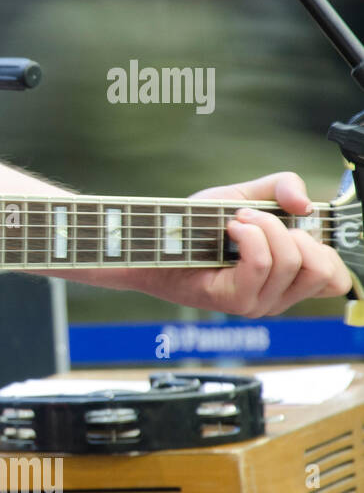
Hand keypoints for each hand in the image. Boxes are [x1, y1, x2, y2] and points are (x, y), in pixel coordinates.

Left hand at [133, 172, 350, 316]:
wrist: (156, 240)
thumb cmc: (198, 225)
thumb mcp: (247, 195)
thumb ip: (282, 188)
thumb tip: (306, 206)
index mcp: (289, 281)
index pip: (336, 281)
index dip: (324, 249)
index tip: (291, 227)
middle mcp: (278, 298)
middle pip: (319, 268)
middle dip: (290, 232)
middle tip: (252, 217)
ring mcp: (258, 304)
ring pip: (290, 262)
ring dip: (265, 228)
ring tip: (236, 220)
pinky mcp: (235, 301)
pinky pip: (262, 264)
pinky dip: (250, 237)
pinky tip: (231, 229)